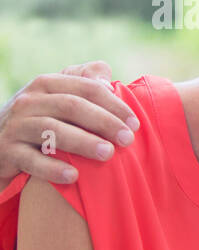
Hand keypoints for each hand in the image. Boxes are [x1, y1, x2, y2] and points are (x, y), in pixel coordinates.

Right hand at [0, 62, 136, 183]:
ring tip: (108, 154)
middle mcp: (28, 101)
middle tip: (128, 140)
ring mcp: (15, 126)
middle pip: (71, 106)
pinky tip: (74, 176)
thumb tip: (106, 73)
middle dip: (103, 122)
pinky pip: (31, 160)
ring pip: (51, 131)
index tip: (135, 124)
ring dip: (82, 142)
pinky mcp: (6, 152)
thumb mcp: (57, 97)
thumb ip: (82, 81)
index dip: (114, 104)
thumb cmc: (41, 119)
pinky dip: (52, 168)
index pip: (86, 88)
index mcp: (46, 84)